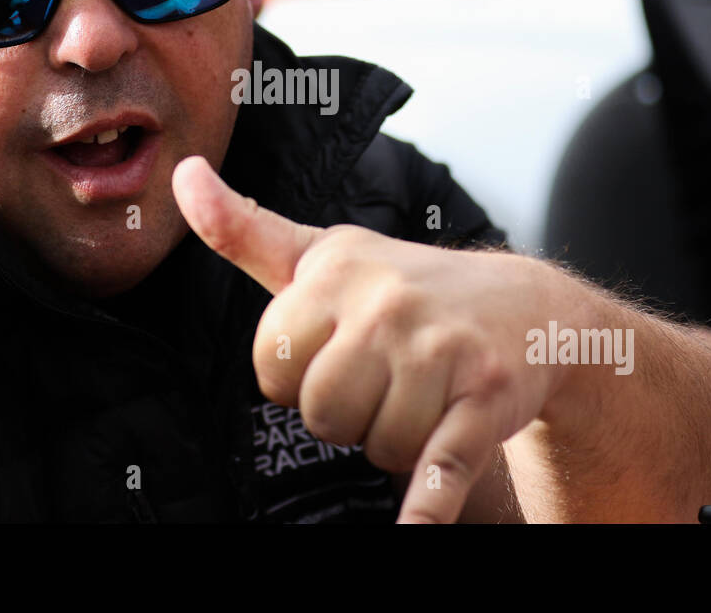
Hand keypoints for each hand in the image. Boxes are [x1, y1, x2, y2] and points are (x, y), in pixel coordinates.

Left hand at [172, 155, 570, 523]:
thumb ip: (244, 230)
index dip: (298, 374)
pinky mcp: (484, 401)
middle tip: (382, 380)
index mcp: (337, 272)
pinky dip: (427, 510)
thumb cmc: (407, 285)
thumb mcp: (325, 254)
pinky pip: (441, 468)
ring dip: (395, 440)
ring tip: (421, 397)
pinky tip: (413, 532)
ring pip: (376, 447)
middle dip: (348, 413)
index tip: (333, 351)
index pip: (272, 365)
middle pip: (321, 413)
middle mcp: (388, 306)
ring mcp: (441, 354)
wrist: (527, 306)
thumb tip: (182, 178)